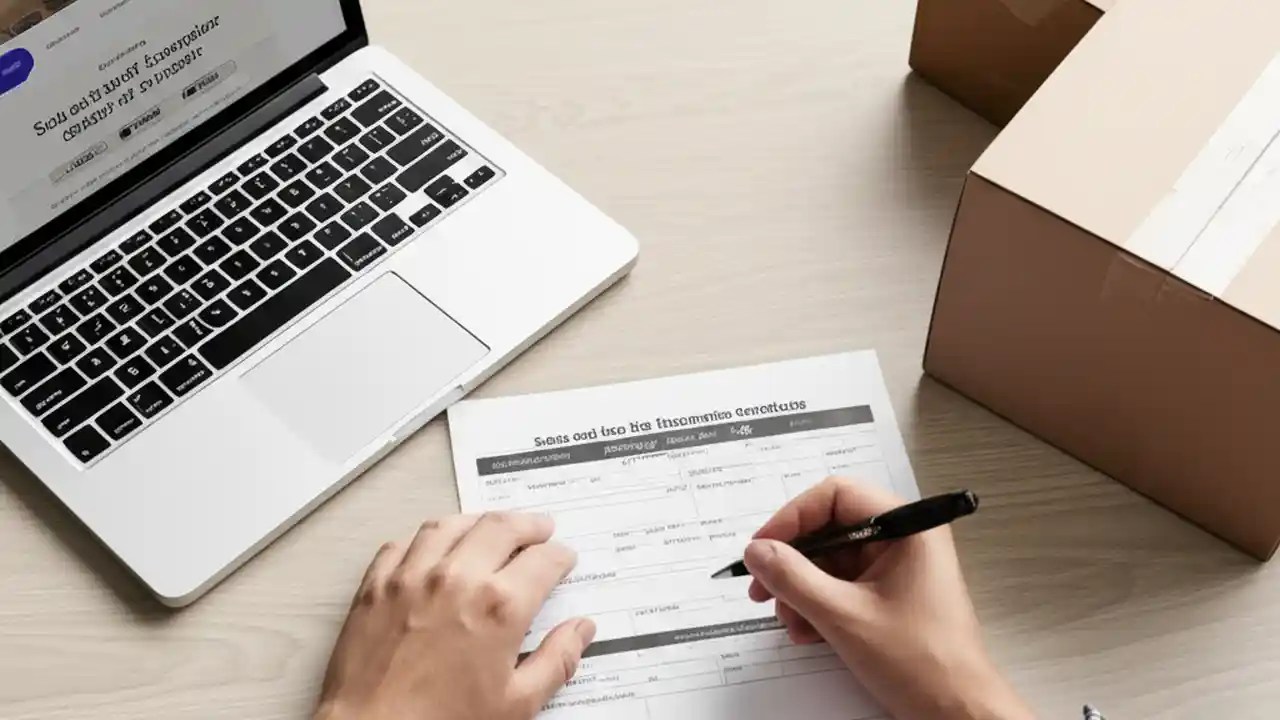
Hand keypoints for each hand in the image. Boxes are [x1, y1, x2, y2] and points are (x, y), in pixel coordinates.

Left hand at [315, 513, 595, 719]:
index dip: (559, 556)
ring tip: (491, 525)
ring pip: (452, 524)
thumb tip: (580, 631)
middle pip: (501, 527)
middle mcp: (457, 579)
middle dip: (528, 525)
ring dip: (478, 520)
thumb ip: (555, 661)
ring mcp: (412, 577)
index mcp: (499, 607)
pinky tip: (433, 543)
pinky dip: (425, 536)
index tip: (562, 559)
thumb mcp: (516, 704)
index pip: (543, 560)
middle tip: (538, 528)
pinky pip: (403, 542)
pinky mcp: (376, 585)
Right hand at [745, 478, 1034, 719]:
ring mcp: (898, 568)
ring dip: (802, 591)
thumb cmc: (919, 662)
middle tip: (763, 588)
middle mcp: (905, 539)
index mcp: (907, 527)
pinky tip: (808, 631)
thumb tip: (756, 551)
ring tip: (790, 622)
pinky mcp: (891, 595)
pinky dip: (819, 605)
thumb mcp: (844, 616)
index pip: (837, 496)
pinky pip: (843, 586)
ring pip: (832, 562)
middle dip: (793, 563)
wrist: (957, 712)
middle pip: (831, 529)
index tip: (762, 546)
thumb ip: (793, 578)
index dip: (793, 517)